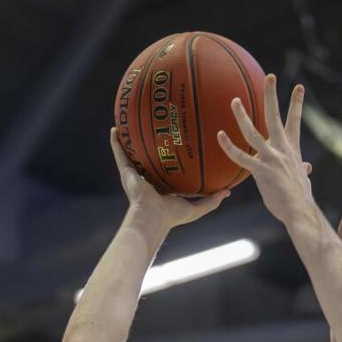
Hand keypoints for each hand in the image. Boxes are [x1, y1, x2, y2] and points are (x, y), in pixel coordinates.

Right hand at [110, 128, 229, 228]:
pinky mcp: (126, 173)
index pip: (165, 169)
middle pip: (148, 158)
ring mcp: (134, 175)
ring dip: (129, 140)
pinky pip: (119, 154)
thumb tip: (227, 191)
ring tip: (128, 122)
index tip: (174, 143)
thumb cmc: (171, 217)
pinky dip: (115, 142)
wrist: (152, 219)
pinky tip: (114, 128)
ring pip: (131, 153)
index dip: (169, 157)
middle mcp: (146, 179)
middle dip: (150, 144)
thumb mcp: (196, 208)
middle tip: (155, 126)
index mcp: (161, 187)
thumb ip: (211, 200)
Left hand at [217, 73, 312, 224]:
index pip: (295, 121)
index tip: (298, 87)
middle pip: (275, 116)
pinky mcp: (260, 171)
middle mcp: (281, 149)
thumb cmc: (299, 199)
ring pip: (253, 132)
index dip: (297, 103)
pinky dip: (229, 146)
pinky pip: (240, 157)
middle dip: (272, 95)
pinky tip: (220, 136)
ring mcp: (270, 158)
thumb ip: (301, 171)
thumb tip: (306, 169)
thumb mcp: (302, 180)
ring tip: (234, 100)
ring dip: (242, 115)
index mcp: (292, 149)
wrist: (299, 210)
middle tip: (270, 76)